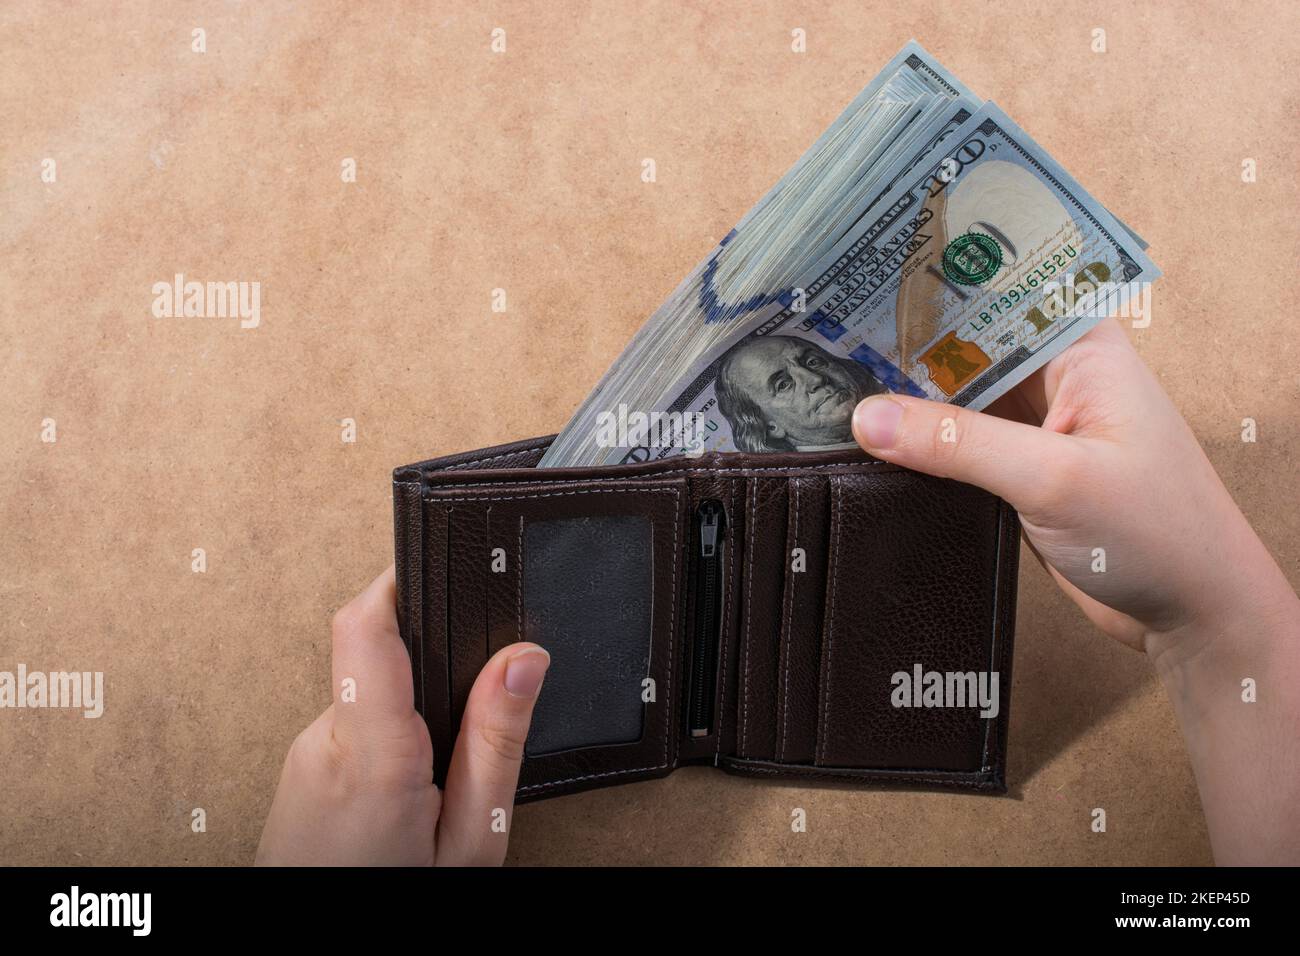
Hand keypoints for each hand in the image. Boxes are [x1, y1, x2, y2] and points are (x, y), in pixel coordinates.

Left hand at [255, 566, 549, 865]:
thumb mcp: (472, 841)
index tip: (441, 561)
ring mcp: (302, 757)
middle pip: (373, 651)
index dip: (399, 577)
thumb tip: (522, 658)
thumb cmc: (395, 904)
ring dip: (409, 710)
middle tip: (472, 705)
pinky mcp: (297, 773)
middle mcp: (322, 744)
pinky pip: (350, 727)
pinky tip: (413, 787)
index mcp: (370, 756)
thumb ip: (493, 744)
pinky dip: (388, 740)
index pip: (363, 623)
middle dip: (428, 662)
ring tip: (443, 771)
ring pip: (366, 693)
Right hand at [851, 318, 1299, 862]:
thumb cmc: (1158, 532)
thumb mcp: (1053, 480)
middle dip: (897, 346)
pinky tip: (866, 445)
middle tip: (817, 340)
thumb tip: (867, 419)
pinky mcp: (1018, 471)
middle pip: (960, 346)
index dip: (924, 289)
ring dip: (902, 402)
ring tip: (821, 387)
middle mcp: (1055, 375)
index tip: (852, 286)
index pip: (989, 296)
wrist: (1192, 614)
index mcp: (1079, 346)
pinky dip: (917, 447)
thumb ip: (958, 445)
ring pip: (952, 398)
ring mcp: (1035, 425)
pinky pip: (955, 446)